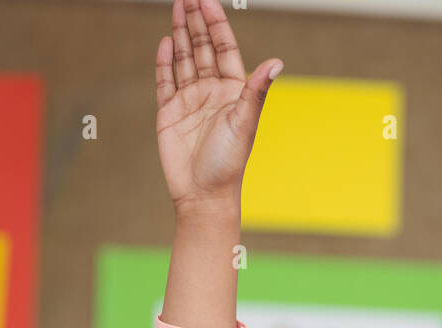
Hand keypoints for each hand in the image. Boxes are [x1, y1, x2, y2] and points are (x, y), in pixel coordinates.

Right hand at [155, 0, 281, 211]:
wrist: (203, 195)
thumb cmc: (228, 164)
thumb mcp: (244, 123)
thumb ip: (256, 91)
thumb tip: (277, 62)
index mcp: (232, 92)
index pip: (224, 48)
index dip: (216, 23)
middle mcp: (211, 92)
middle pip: (203, 47)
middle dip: (195, 20)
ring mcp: (190, 101)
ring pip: (185, 59)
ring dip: (181, 34)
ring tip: (176, 7)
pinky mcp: (169, 113)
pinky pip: (166, 81)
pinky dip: (165, 62)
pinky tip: (165, 42)